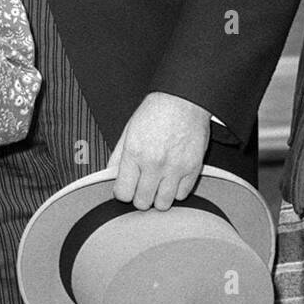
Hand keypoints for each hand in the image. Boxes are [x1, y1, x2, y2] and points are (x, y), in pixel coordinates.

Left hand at [108, 92, 210, 209]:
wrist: (183, 100)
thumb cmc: (156, 112)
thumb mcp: (129, 131)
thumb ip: (118, 157)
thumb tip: (110, 177)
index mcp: (135, 152)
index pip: (123, 193)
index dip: (123, 193)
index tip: (127, 188)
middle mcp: (155, 163)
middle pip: (142, 203)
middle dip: (140, 196)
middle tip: (142, 185)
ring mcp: (175, 167)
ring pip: (163, 204)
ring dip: (158, 197)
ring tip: (158, 184)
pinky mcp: (193, 169)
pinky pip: (182, 195)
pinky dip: (176, 191)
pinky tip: (172, 178)